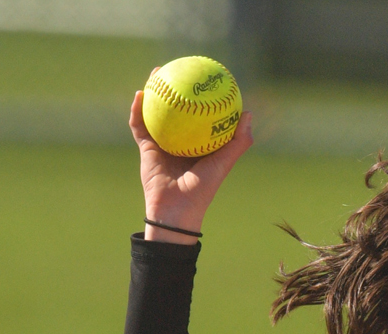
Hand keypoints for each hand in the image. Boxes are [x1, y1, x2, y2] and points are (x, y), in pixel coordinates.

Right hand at [129, 76, 253, 244]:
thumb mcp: (224, 164)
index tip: (210, 78)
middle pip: (180, 109)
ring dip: (156, 91)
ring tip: (158, 72)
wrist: (175, 211)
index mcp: (201, 144)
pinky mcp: (146, 149)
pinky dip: (138, 110)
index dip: (206, 97)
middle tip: (183, 67)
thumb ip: (238, 142)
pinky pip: (140, 125)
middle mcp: (182, 141)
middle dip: (180, 88)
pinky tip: (141, 93)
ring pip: (158, 112)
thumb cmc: (203, 190)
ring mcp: (163, 144)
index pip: (204, 115)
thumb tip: (248, 113)